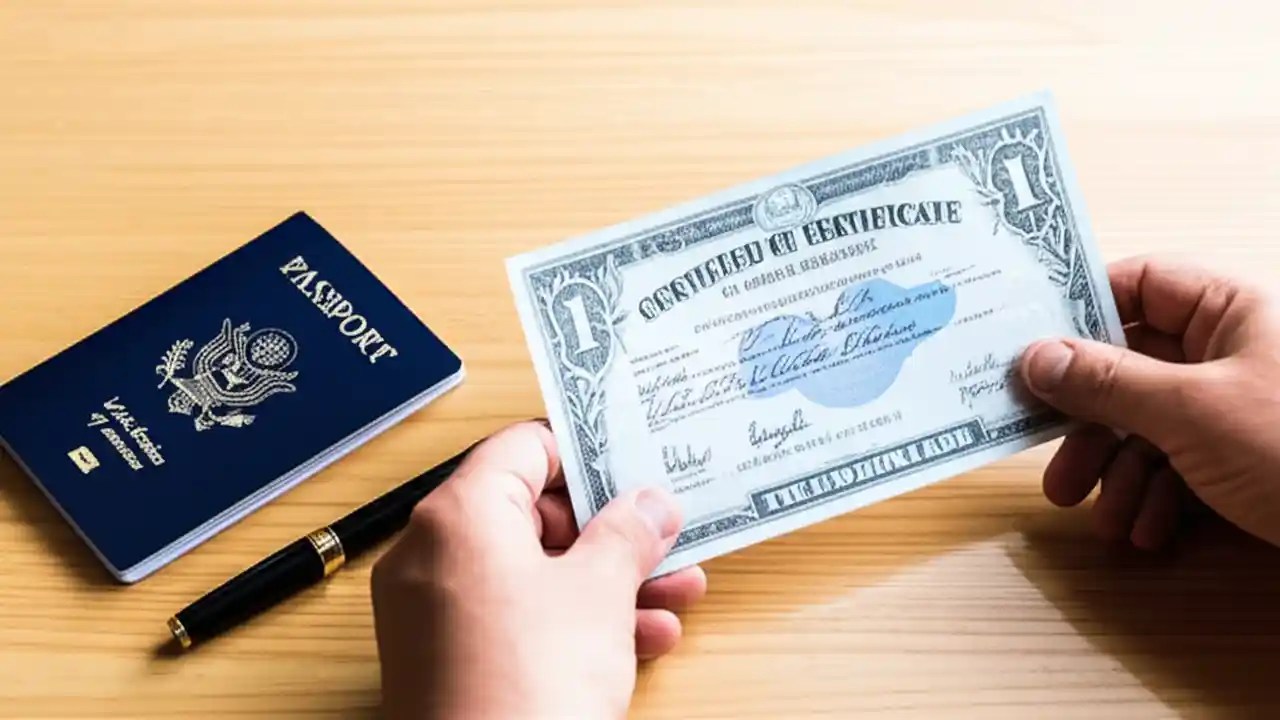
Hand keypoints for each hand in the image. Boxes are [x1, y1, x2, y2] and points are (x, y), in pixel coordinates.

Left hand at [370, 420, 706, 719]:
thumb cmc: (526, 687)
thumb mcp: (600, 593)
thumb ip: (627, 534)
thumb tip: (647, 504)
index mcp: (458, 515)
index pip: (522, 448)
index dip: (585, 455)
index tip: (634, 468)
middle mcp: (432, 555)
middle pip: (532, 514)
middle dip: (611, 532)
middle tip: (664, 539)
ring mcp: (433, 612)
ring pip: (532, 573)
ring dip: (608, 581)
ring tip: (675, 593)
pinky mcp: (446, 659)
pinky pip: (514, 617)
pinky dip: (572, 620)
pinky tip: (643, 640)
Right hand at [1018, 255, 1279, 549]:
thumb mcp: (1192, 412)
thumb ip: (1106, 382)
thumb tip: (1035, 357)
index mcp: (1229, 311)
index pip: (1138, 284)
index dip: (1080, 312)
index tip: (1028, 349)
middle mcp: (1231, 351)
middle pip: (1131, 367)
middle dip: (1090, 423)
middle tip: (1051, 461)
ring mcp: (1239, 407)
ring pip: (1150, 424)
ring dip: (1117, 474)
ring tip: (1100, 518)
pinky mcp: (1246, 458)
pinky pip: (1181, 465)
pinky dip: (1157, 500)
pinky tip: (1147, 532)